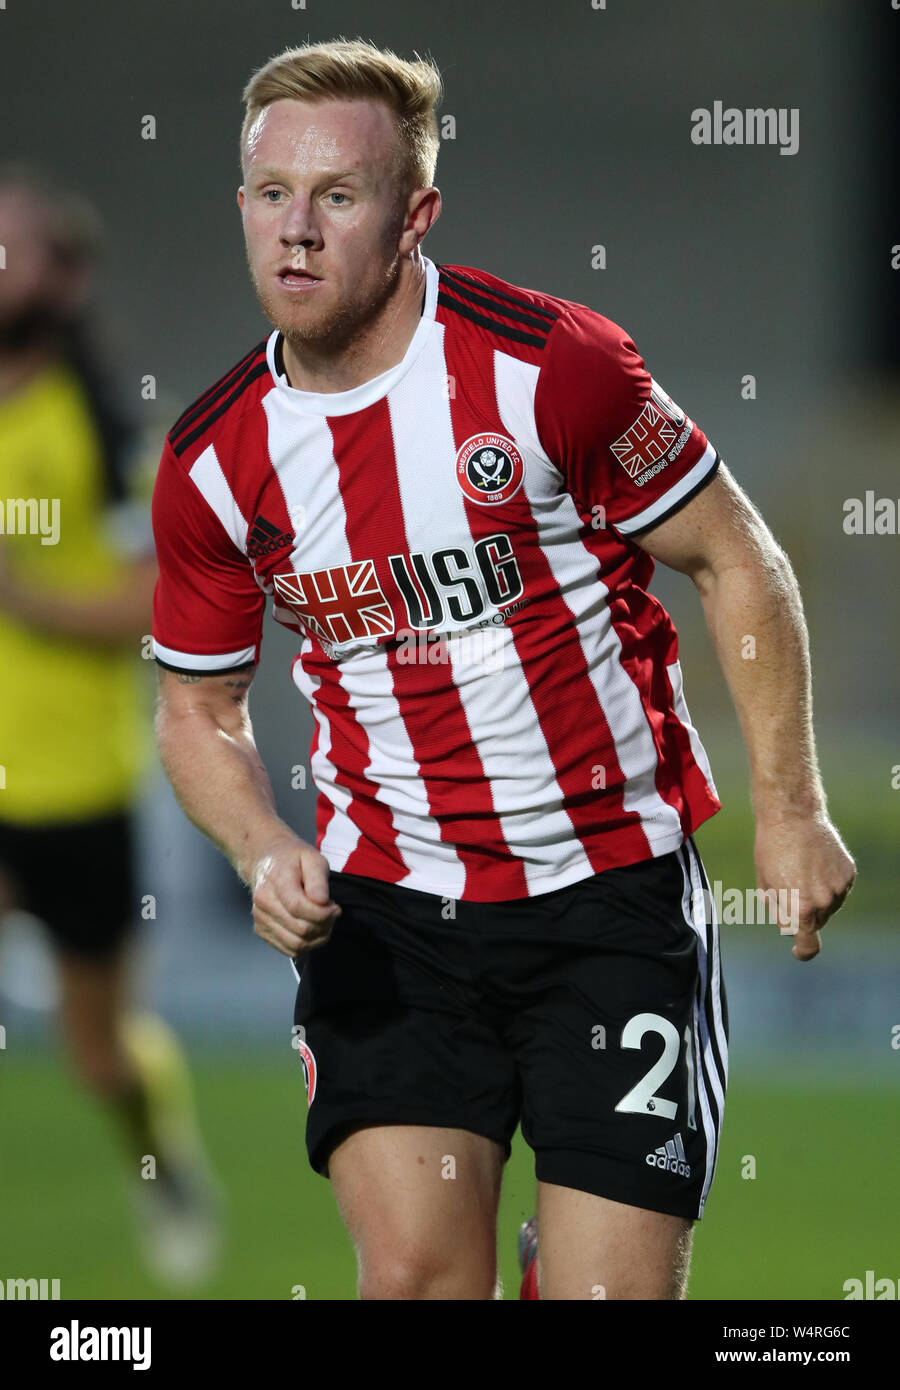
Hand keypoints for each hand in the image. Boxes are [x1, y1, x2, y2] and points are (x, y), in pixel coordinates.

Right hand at [247, 834, 340, 957]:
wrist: (265, 862)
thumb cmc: (291, 859)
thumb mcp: (312, 858)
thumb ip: (318, 880)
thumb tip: (322, 901)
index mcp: (276, 880)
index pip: (299, 907)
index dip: (323, 914)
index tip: (335, 907)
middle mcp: (264, 902)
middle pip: (300, 930)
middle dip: (325, 926)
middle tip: (332, 913)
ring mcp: (260, 918)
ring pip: (296, 944)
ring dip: (317, 938)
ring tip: (324, 922)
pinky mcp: (261, 930)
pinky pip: (289, 949)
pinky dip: (306, 944)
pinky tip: (312, 928)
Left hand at [753, 812, 855, 960]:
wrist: (791, 816)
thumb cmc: (771, 850)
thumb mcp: (765, 886)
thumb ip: (778, 913)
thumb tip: (789, 930)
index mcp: (800, 908)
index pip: (808, 944)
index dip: (802, 951)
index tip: (798, 950)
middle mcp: (824, 902)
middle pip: (816, 922)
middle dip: (803, 914)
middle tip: (790, 887)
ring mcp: (839, 888)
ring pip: (829, 906)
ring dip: (817, 898)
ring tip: (802, 870)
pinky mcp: (848, 874)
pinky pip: (839, 889)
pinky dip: (829, 883)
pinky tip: (815, 863)